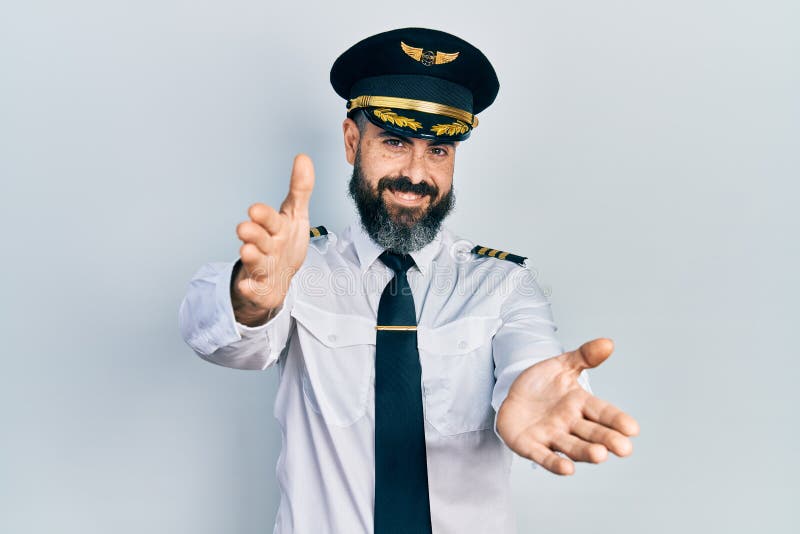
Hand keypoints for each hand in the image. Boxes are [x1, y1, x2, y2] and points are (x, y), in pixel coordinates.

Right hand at [232, 154, 314, 323]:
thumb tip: (303, 157)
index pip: (269, 219)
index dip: (263, 215)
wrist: (275, 278)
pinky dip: (250, 289)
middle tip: (244, 229)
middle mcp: (266, 246)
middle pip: (259, 239)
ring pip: (256, 262)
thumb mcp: (295, 216)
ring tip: (247, 252)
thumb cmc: (284, 243)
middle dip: (253, 234)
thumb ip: (299, 189)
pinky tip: (247, 286)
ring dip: (251, 256)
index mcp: (274, 228)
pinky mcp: (261, 288)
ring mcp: (262, 267)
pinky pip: (255, 290)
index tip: (255, 209)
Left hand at [495, 338, 639, 474]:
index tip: (633, 429)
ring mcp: (551, 436)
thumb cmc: (542, 384)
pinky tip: (567, 469)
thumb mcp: (561, 366)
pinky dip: (555, 464)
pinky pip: (544, 456)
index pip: (602, 412)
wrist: (512, 395)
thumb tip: (608, 343)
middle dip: (607, 440)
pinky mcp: (530, 446)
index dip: (616, 420)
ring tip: (600, 455)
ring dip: (586, 453)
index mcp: (580, 404)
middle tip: (624, 448)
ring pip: (572, 447)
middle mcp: (569, 423)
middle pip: (591, 433)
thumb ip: (584, 356)